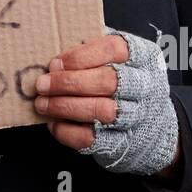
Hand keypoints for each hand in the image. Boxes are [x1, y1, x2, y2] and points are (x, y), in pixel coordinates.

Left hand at [34, 27, 179, 176]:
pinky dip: (68, 131)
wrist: (150, 123)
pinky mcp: (123, 143)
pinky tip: (53, 123)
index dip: (81, 56)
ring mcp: (137, 116)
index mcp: (142, 56)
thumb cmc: (122, 80)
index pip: (114, 49)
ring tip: (42, 103)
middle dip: (68, 82)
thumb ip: (89, 51)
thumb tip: (54, 60)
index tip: (55, 63)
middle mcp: (144, 86)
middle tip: (41, 84)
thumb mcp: (113, 57)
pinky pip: (93, 138)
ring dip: (65, 106)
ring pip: (101, 111)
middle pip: (108, 81)